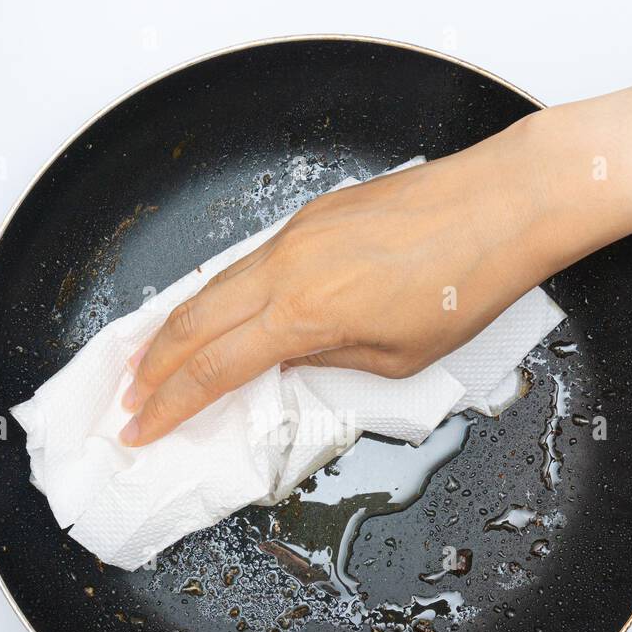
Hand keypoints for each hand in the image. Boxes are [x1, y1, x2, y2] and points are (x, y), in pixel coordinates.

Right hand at [119, 123, 564, 446]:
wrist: (503, 203)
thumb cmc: (465, 283)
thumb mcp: (395, 356)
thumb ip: (328, 363)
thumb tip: (287, 362)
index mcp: (304, 314)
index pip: (212, 369)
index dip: (170, 405)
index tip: (141, 428)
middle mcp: (286, 268)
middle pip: (192, 322)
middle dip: (152, 366)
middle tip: (128, 398)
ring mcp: (296, 235)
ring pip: (214, 286)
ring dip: (176, 326)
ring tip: (152, 358)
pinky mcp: (313, 216)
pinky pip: (247, 261)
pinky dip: (217, 293)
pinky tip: (213, 311)